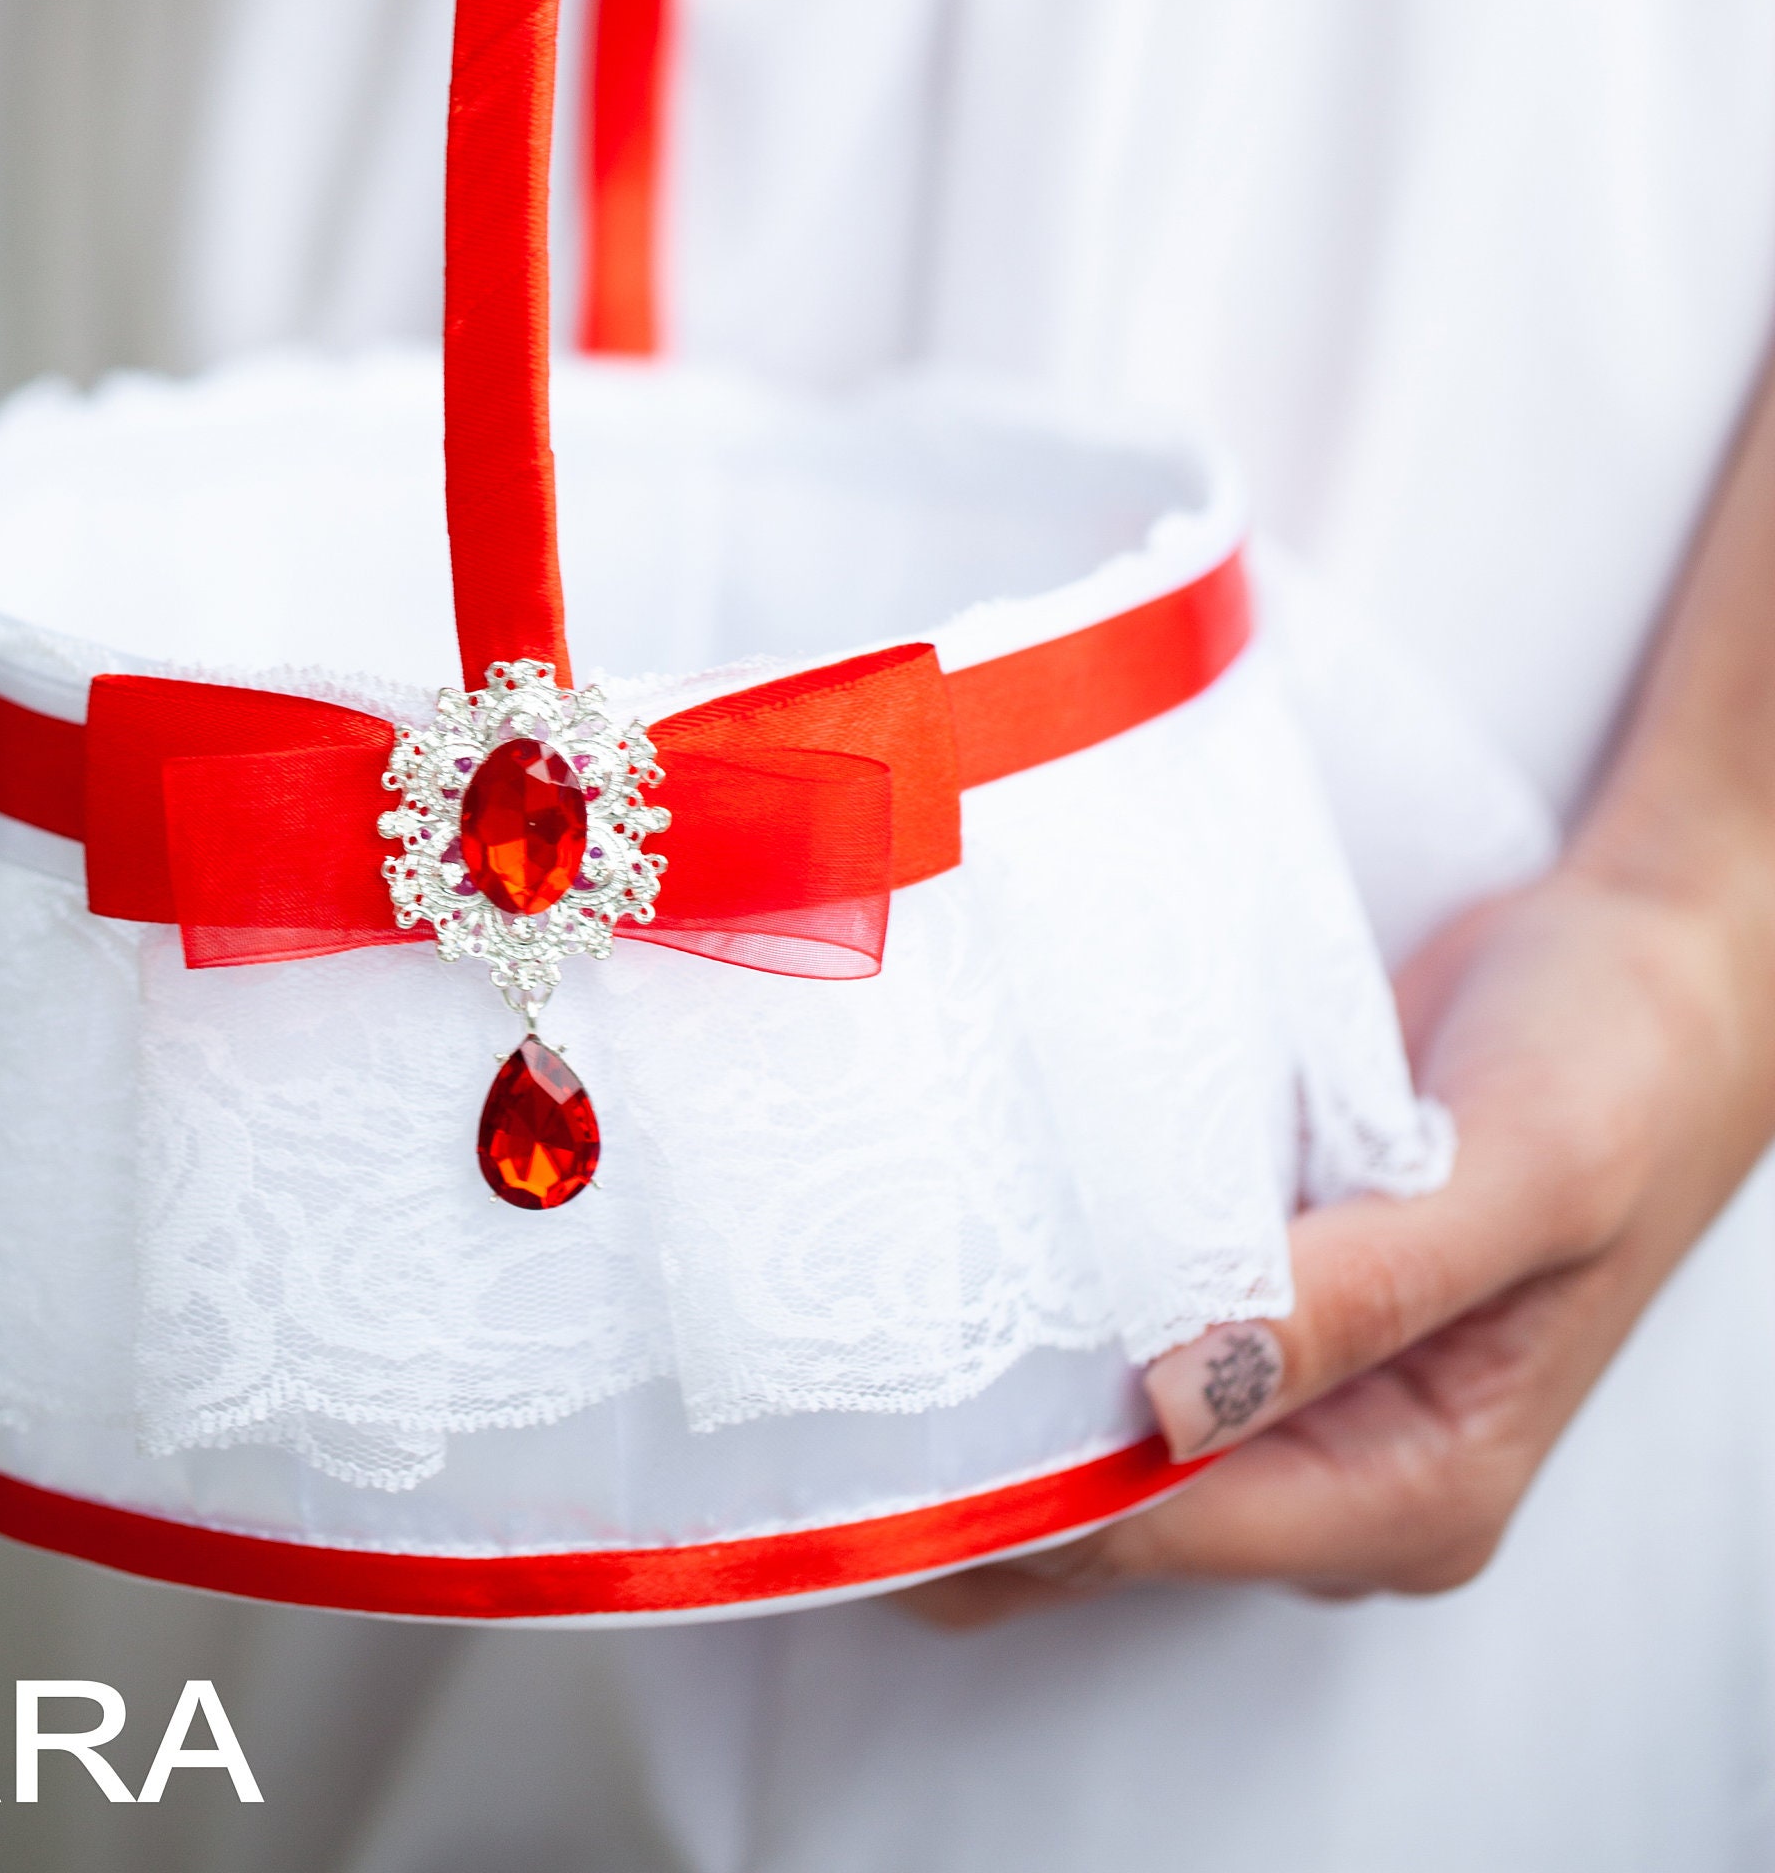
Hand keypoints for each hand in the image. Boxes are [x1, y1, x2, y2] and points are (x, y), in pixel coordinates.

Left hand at [912, 791, 1774, 1622]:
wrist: (1657, 955)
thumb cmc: (1625, 1066)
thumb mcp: (1523, 1178)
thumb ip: (1364, 1291)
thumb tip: (1173, 1395)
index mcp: (1413, 1487)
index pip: (1158, 1532)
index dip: (1016, 1489)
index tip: (884, 1408)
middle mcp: (1341, 1461)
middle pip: (1103, 1506)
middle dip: (976, 1450)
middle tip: (829, 1340)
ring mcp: (1296, 1381)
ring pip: (1096, 1421)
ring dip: (995, 1369)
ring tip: (866, 1272)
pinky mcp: (1263, 1291)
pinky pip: (1123, 1318)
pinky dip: (1045, 1289)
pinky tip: (963, 1214)